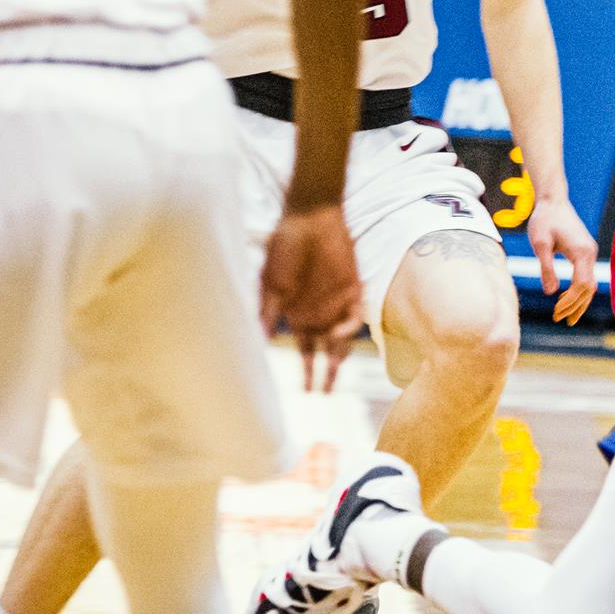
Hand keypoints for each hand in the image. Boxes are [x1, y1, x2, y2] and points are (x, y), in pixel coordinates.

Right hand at [261, 203, 363, 392]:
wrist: (310, 219)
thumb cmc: (285, 248)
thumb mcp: (271, 283)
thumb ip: (268, 312)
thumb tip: (259, 340)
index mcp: (298, 315)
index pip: (304, 350)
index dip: (304, 370)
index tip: (303, 391)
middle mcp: (319, 313)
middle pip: (325, 351)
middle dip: (325, 373)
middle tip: (323, 394)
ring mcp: (337, 303)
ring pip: (342, 339)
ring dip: (339, 357)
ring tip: (332, 376)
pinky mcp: (353, 289)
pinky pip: (355, 317)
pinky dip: (348, 329)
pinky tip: (337, 334)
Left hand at [528, 195, 598, 325]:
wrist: (553, 200)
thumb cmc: (544, 220)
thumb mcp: (540, 244)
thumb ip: (546, 268)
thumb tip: (551, 293)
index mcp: (582, 252)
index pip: (581, 286)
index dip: (570, 302)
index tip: (556, 312)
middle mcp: (590, 253)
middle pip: (589, 288)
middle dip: (576, 306)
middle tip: (560, 320)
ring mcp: (590, 252)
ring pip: (590, 284)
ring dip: (579, 301)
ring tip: (566, 316)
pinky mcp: (585, 251)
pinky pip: (586, 276)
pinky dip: (579, 290)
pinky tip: (567, 298)